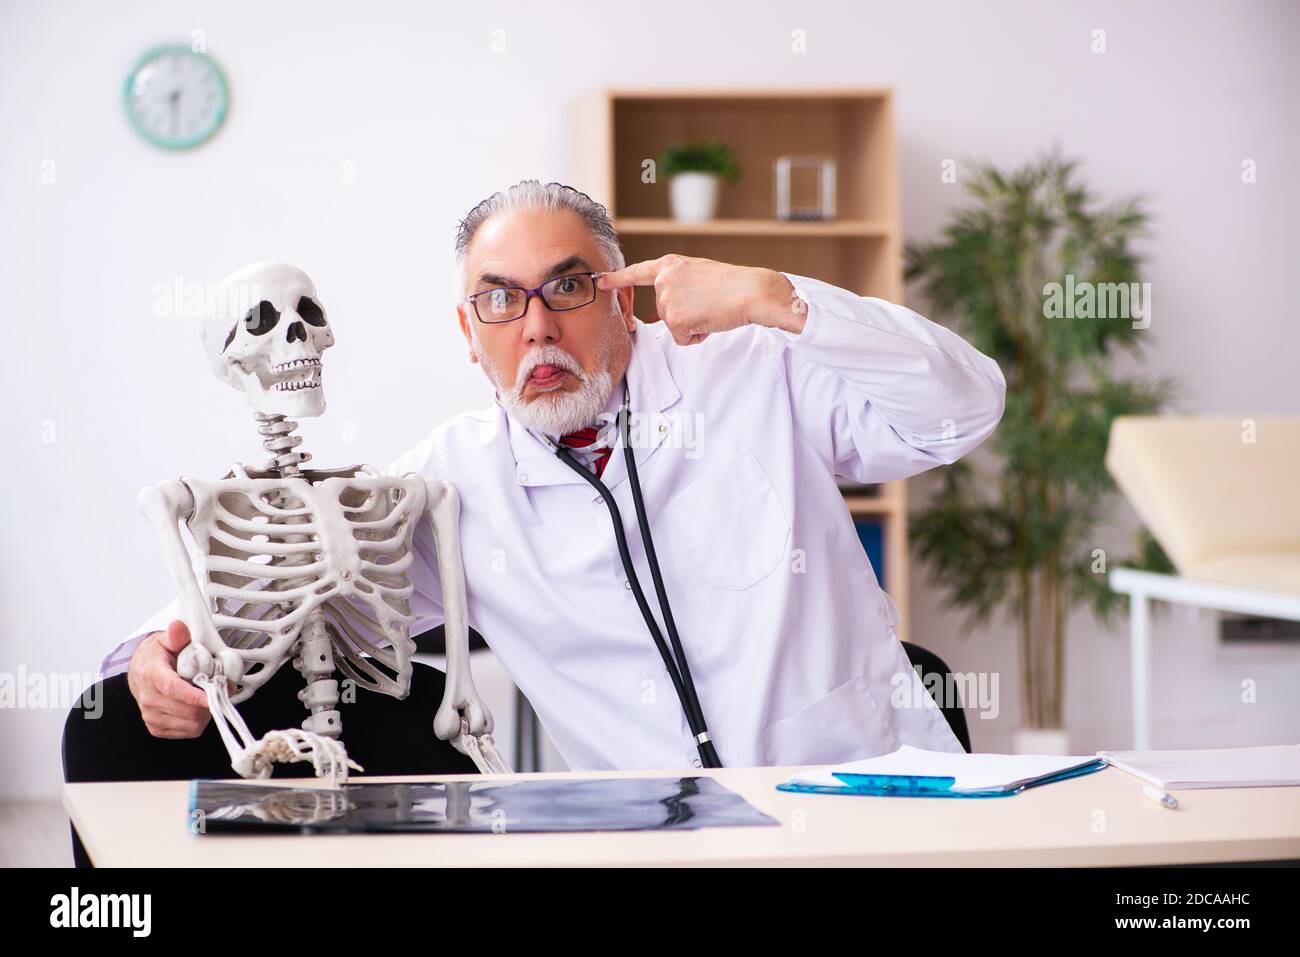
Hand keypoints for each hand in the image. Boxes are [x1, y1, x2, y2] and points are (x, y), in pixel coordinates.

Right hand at [127, 620, 210, 738]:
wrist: (140, 672)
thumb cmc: (157, 657)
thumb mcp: (166, 640)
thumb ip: (176, 635)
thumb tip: (178, 627)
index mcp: (152, 674)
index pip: (173, 689)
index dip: (195, 696)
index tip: (213, 696)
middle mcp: (148, 698)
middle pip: (186, 710)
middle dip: (209, 702)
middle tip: (220, 689)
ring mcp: (151, 715)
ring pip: (190, 724)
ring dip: (205, 713)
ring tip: (207, 696)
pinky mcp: (156, 728)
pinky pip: (187, 731)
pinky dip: (198, 722)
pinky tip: (197, 707)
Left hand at [597, 254, 804, 344]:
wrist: (750, 292)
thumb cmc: (733, 284)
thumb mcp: (700, 272)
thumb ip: (680, 283)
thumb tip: (671, 307)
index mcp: (671, 265)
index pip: (638, 272)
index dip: (617, 279)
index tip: (600, 281)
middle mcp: (664, 280)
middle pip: (664, 311)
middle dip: (686, 314)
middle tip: (709, 303)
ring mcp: (666, 300)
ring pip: (674, 327)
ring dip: (693, 325)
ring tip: (711, 310)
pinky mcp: (674, 320)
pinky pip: (683, 339)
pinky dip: (697, 336)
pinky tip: (710, 321)